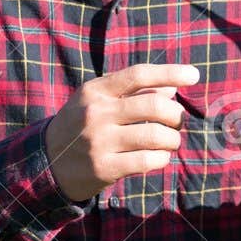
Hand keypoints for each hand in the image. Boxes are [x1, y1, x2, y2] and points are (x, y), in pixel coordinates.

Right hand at [43, 63, 198, 202]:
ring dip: (173, 139)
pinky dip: (162, 158)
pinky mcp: (104, 168)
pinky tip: (159, 157)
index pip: (139, 74)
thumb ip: (133, 91)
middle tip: (178, 122)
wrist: (47, 162)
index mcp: (96, 91)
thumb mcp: (99, 101)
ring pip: (156, 136)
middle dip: (176, 115)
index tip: (194, 76)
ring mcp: (100, 141)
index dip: (170, 72)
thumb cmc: (83, 125)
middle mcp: (97, 113)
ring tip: (171, 141)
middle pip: (154, 106)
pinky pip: (147, 161)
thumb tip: (172, 87)